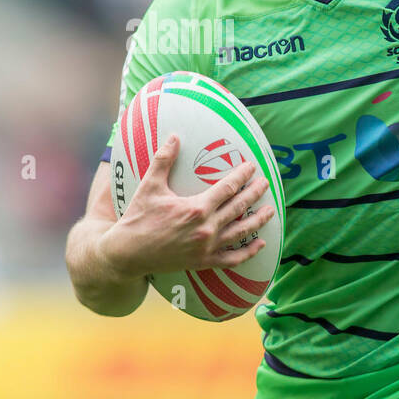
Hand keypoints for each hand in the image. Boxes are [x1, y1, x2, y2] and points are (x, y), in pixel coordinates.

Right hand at [102, 133, 274, 277]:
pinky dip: (248, 252)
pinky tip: (260, 245)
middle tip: (266, 182)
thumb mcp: (149, 186)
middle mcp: (206, 229)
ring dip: (258, 221)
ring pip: (241, 233)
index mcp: (196, 209)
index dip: (242, 176)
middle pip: (239, 208)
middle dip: (255, 193)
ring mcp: (207, 248)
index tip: (252, 166)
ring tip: (270, 211)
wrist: (128, 254)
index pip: (227, 188)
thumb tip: (174, 136)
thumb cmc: (138, 218)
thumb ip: (163, 160)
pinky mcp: (203, 262)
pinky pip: (232, 259)